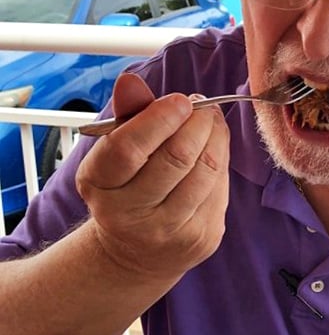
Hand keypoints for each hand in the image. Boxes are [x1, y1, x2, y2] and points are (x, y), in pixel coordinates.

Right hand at [76, 73, 228, 281]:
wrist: (136, 253)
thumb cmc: (126, 188)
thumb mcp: (114, 153)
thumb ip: (126, 115)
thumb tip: (130, 81)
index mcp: (100, 186)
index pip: (128, 149)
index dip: (160, 118)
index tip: (181, 100)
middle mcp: (130, 215)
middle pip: (177, 157)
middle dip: (198, 122)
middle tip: (201, 107)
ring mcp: (169, 232)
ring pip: (207, 169)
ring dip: (216, 136)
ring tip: (210, 123)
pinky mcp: (202, 239)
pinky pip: (221, 187)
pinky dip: (221, 161)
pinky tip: (212, 152)